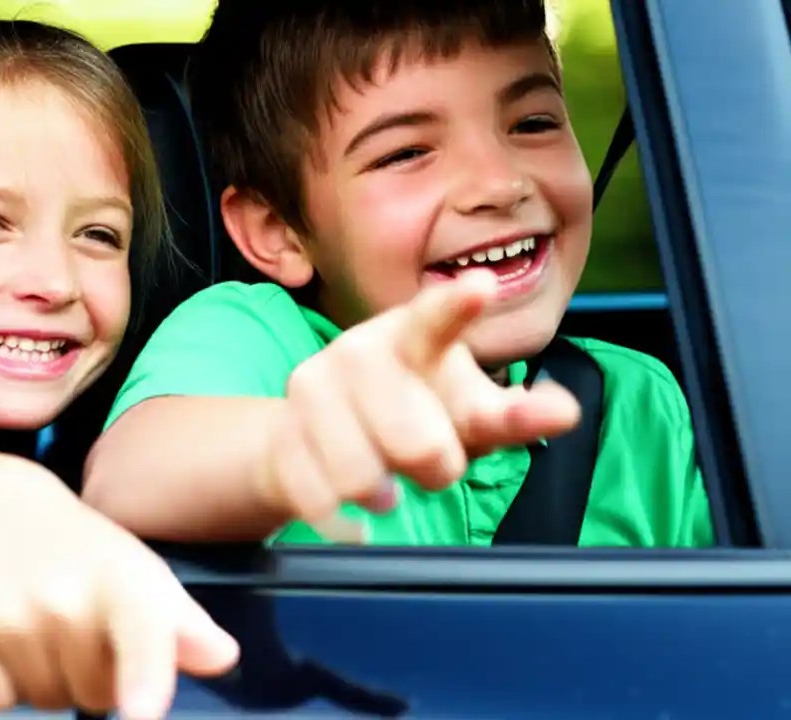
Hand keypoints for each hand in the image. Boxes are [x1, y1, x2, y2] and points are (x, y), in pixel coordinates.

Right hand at [0, 461, 238, 717]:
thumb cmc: (76, 547)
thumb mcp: (136, 569)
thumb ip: (183, 622)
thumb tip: (222, 657)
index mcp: (121, 580)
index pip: (140, 636)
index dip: (143, 678)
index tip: (141, 711)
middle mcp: (64, 597)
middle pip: (96, 699)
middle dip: (92, 677)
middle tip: (78, 627)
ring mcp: (8, 616)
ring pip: (46, 702)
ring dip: (48, 680)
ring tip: (41, 626)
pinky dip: (1, 683)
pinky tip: (5, 635)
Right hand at [256, 269, 580, 535]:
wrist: (312, 434)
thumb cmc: (410, 414)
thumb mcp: (468, 411)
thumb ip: (515, 413)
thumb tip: (565, 412)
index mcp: (412, 335)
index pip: (436, 321)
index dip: (457, 307)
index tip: (482, 288)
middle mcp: (357, 353)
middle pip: (417, 443)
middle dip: (436, 469)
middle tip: (433, 463)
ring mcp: (311, 390)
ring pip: (363, 479)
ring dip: (384, 494)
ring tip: (384, 481)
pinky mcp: (281, 434)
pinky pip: (320, 500)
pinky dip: (342, 520)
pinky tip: (347, 506)